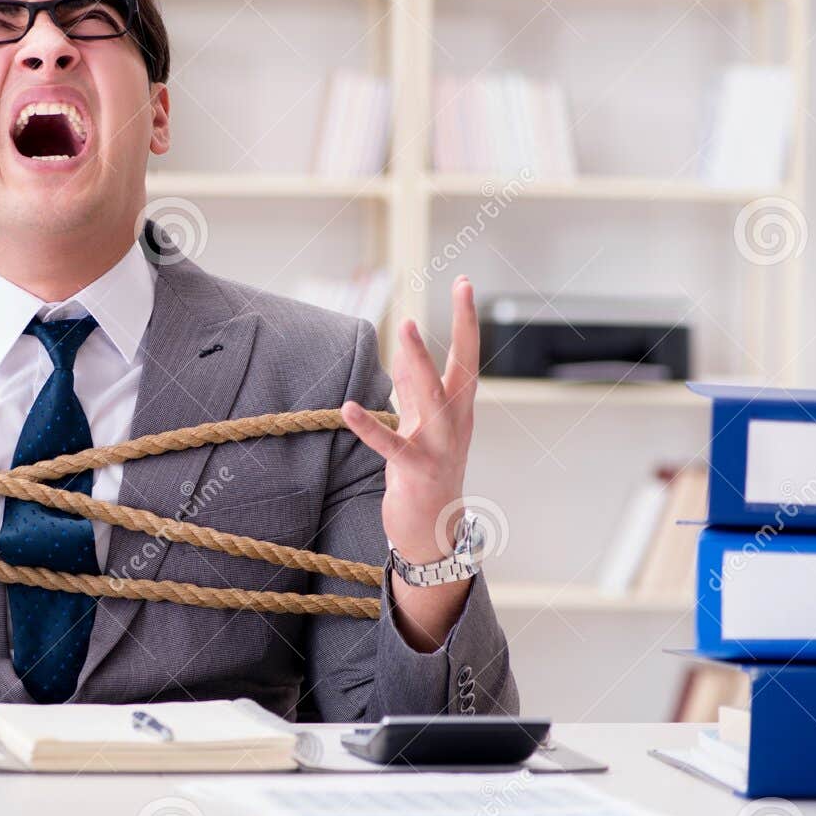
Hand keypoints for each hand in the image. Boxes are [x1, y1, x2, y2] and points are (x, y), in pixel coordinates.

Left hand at [340, 276, 477, 648]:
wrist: (434, 533)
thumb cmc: (427, 473)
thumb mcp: (423, 426)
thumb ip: (414, 390)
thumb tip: (404, 351)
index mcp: (459, 409)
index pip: (467, 357)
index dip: (466, 320)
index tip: (465, 281)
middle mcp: (456, 423)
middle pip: (463, 368)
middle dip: (461, 328)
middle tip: (460, 287)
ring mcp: (440, 447)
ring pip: (432, 397)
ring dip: (418, 363)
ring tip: (405, 327)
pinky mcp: (415, 471)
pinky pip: (391, 444)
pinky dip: (370, 425)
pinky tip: (349, 407)